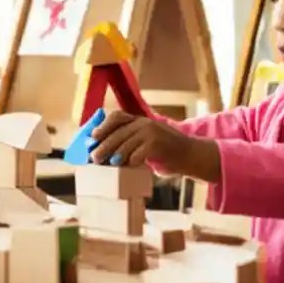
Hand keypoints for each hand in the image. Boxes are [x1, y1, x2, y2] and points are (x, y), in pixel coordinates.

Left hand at [90, 110, 219, 180]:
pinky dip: (132, 160)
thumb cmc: (164, 151)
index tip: (93, 136)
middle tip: (95, 158)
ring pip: (126, 143)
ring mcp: (151, 131)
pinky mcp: (158, 143)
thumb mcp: (146, 140)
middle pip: (118, 132)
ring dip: (116, 154)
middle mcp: (144, 123)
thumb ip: (129, 141)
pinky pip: (139, 152)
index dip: (103, 126)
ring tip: (110, 163)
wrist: (190, 154)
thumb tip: (103, 150)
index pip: (117, 117)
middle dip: (104, 145)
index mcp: (139, 120)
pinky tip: (130, 166)